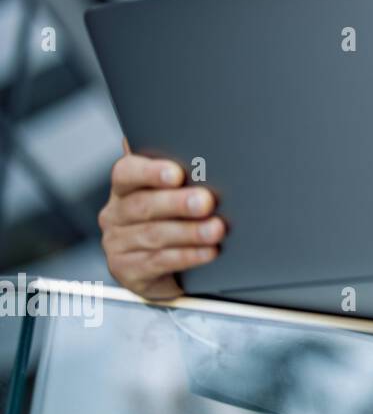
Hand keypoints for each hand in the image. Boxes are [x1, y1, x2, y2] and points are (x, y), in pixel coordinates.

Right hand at [98, 139, 223, 298]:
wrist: (166, 268)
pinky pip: (158, 262)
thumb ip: (179, 171)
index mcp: (125, 188)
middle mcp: (115, 214)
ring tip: (216, 229)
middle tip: (206, 202)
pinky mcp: (127, 271)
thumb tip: (204, 142)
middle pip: (144, 205)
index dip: (149, 172)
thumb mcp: (175, 193)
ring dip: (189, 232)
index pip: (126, 172)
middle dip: (178, 203)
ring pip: (154, 235)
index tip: (176, 174)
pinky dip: (188, 256)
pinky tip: (209, 252)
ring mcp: (117, 244)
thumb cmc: (175, 219)